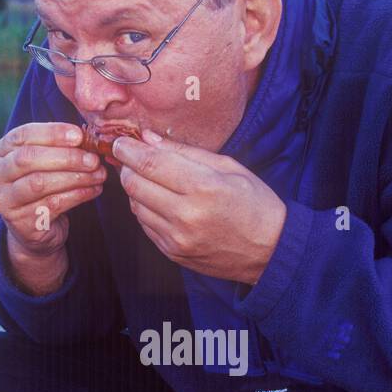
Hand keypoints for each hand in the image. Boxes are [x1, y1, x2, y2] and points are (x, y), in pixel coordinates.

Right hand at [0, 122, 105, 254]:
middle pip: (29, 159)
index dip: (52, 133)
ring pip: (40, 183)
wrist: (34, 229)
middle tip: (93, 159)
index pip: (23, 135)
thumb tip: (86, 138)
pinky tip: (93, 190)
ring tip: (98, 175)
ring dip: (75, 177)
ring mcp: (5, 201)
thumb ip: (56, 148)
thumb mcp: (43, 163)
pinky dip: (78, 195)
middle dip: (66, 157)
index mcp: (0, 153)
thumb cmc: (42, 188)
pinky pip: (52, 204)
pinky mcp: (21, 222)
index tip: (79, 135)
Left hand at [113, 131, 286, 284]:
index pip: (150, 164)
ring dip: (137, 190)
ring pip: (136, 207)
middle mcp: (186, 216)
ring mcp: (177, 239)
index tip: (121, 141)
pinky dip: (146, 210)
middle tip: (130, 158)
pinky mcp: (173, 253)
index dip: (129, 150)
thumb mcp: (228, 167)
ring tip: (151, 180)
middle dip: (127, 167)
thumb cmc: (254, 203)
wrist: (270, 250)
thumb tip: (148, 138)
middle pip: (135, 185)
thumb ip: (185, 152)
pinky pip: (145, 226)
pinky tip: (161, 202)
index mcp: (204, 188)